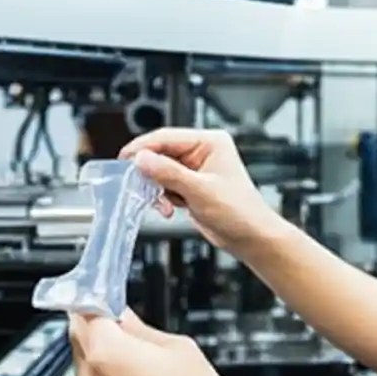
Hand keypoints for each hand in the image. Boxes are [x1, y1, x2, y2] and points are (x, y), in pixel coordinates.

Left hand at [69, 310, 251, 375]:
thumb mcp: (178, 348)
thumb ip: (141, 330)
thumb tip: (124, 317)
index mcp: (107, 354)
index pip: (83, 312)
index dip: (95, 300)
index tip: (101, 295)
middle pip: (79, 341)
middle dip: (97, 330)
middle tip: (123, 327)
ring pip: (86, 372)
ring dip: (103, 363)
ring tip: (143, 372)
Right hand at [119, 128, 286, 253]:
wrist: (251, 238)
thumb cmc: (240, 212)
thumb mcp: (200, 191)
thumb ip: (169, 173)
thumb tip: (142, 159)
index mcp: (210, 142)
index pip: (167, 137)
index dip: (143, 148)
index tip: (125, 160)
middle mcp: (202, 152)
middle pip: (160, 154)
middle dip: (149, 173)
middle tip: (138, 186)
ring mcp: (195, 169)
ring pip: (159, 171)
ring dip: (156, 189)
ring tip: (163, 204)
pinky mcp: (191, 186)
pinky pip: (165, 185)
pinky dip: (162, 197)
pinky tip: (168, 209)